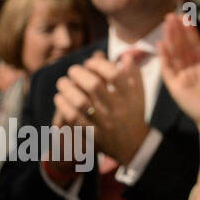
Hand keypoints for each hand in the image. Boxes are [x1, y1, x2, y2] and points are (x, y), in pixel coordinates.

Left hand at [54, 52, 151, 166]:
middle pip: (94, 86)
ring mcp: (105, 123)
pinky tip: (60, 98)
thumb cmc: (134, 113)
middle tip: (72, 70)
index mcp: (130, 97)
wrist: (133, 144)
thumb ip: (134, 74)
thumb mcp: (139, 93)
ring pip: (80, 102)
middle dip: (79, 74)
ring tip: (62, 82)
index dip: (98, 64)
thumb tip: (125, 55)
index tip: (90, 62)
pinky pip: (74, 119)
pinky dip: (64, 106)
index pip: (114, 75)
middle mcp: (118, 109)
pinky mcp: (93, 135)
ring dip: (68, 89)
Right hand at [157, 13, 199, 129]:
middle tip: (171, 15)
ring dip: (170, 38)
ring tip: (166, 23)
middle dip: (177, 31)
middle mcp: (191, 72)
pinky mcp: (175, 87)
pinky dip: (164, 57)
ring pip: (174, 54)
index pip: (195, 46)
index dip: (190, 32)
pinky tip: (161, 44)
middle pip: (183, 47)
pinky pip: (167, 70)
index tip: (186, 18)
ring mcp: (183, 78)